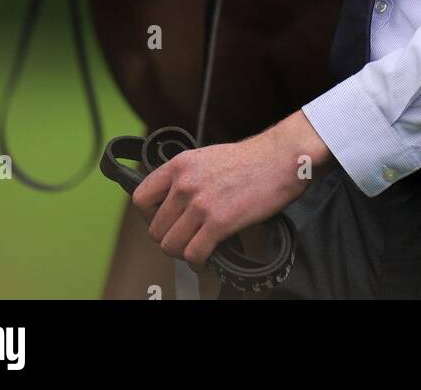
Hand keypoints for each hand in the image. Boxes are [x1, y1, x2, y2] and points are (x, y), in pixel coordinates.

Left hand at [132, 110, 334, 271]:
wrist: (279, 159)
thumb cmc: (249, 160)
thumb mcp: (206, 157)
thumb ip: (186, 177)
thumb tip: (172, 203)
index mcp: (179, 165)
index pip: (141, 199)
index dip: (150, 216)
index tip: (165, 220)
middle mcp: (184, 184)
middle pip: (155, 229)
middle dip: (170, 238)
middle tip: (187, 237)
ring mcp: (200, 204)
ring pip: (170, 246)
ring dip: (182, 252)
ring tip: (197, 248)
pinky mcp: (218, 223)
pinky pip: (193, 255)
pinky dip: (198, 263)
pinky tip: (207, 258)